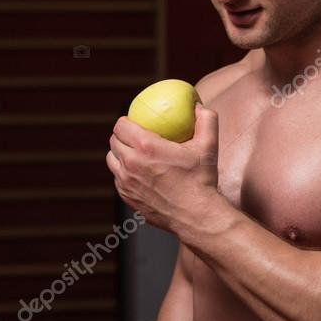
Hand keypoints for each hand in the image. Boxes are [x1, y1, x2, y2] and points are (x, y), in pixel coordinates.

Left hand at [107, 103, 219, 232]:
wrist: (196, 215)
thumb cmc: (202, 180)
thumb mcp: (209, 146)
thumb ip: (206, 119)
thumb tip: (198, 105)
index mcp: (146, 147)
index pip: (121, 126)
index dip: (124, 121)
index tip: (133, 121)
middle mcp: (131, 164)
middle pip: (114, 141)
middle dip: (120, 136)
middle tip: (132, 135)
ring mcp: (126, 183)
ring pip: (112, 160)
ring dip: (119, 154)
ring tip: (131, 152)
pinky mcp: (127, 197)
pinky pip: (118, 179)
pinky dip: (124, 173)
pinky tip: (135, 172)